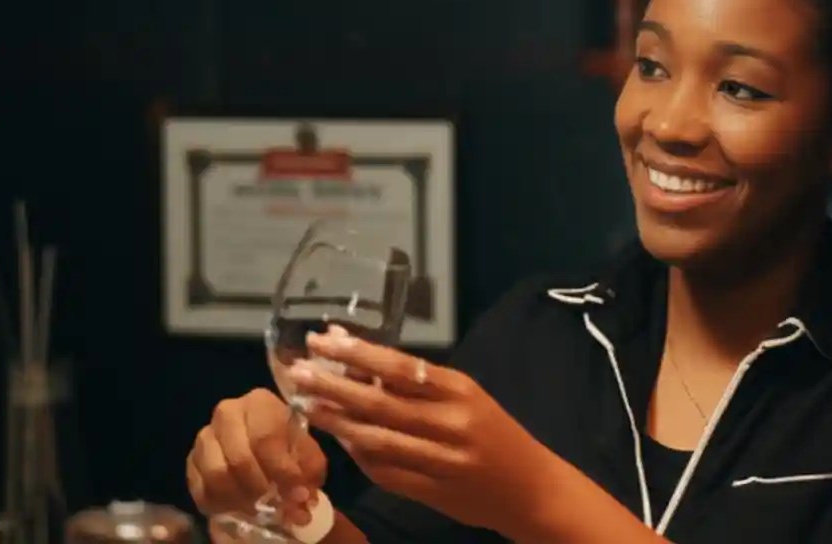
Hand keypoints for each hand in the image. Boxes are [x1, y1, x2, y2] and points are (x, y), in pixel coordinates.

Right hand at [185, 388, 327, 526]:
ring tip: (256, 508)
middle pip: (239, 459)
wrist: (263, 449)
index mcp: (259, 403)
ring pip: (216, 474)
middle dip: (260, 489)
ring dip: (239, 499)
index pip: (265, 438)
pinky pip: (200, 488)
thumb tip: (301, 498)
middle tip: (273, 505)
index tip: (295, 493)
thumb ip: (308, 474)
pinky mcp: (191, 460)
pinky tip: (237, 508)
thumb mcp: (307, 455)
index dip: (281, 471)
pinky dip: (220, 505)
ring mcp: (205, 436)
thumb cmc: (287, 448)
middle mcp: (227, 413)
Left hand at [290, 327, 564, 538]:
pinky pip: (385, 472)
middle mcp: (451, 424)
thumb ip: (420, 385)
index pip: (401, 366)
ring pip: (377, 439)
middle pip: (381, 402)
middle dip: (334, 385)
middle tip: (299, 371)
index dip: (358, 354)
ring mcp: (440, 461)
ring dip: (337, 421)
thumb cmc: (495, 433)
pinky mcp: (432, 492)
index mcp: (460, 391)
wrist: (532, 489)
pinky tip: (339, 440)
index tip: (324, 340)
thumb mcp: (467, 397)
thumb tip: (362, 364)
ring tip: (306, 404)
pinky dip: (359, 455)